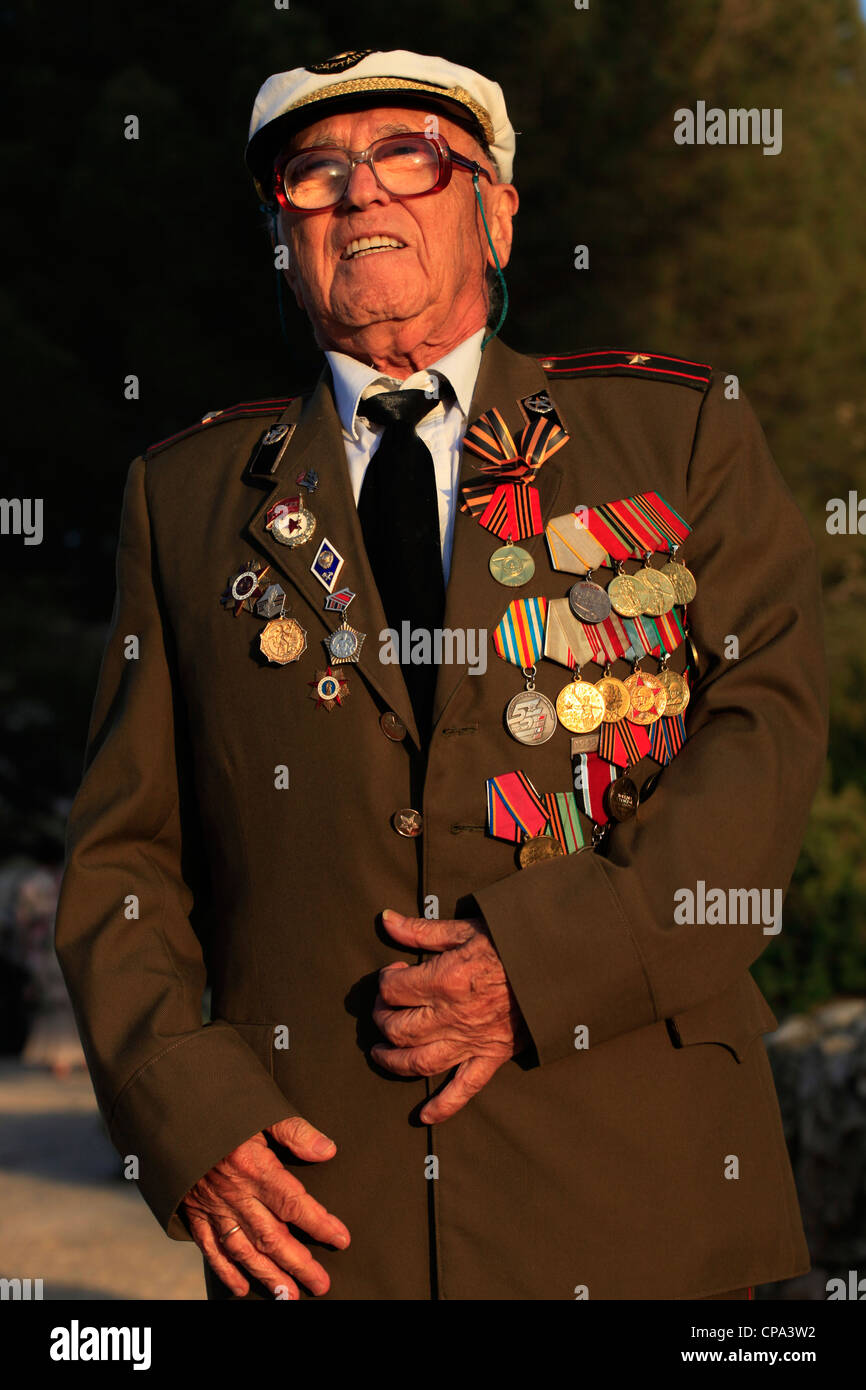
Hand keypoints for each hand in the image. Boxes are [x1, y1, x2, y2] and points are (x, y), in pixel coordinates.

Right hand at [182, 1115, 349, 1298]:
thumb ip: (295, 1132)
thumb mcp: (262, 1111)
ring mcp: (213, 1208)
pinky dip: (226, 1271)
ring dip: (268, 1275)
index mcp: (254, 1167)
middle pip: (271, 1236)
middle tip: (321, 1285)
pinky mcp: (195, 1213)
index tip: (341, 1239)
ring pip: (243, 1250)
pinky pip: (210, 1249)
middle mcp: (234, 1194)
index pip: (293, 1203)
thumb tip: (328, 1151)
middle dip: (299, 1263)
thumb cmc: (223, 1111)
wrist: (174, 1114)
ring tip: (290, 1296)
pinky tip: (242, 1288)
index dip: (319, 1223)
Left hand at [371, 910, 530, 1122]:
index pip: (394, 990)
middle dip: (382, 1019)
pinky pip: (465, 1089)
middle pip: (398, 1028)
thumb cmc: (509, 942)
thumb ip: (422, 930)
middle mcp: (454, 1015)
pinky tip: (424, 1115)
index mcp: (446, 979)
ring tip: (382, 1052)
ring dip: (393, 1061)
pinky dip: (444, 1106)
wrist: (556, 964)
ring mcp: (472, 1040)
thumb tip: (386, 921)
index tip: (393, 975)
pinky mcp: (492, 1056)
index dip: (385, 982)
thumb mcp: (465, 929)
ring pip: (419, 1063)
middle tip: (383, 1009)